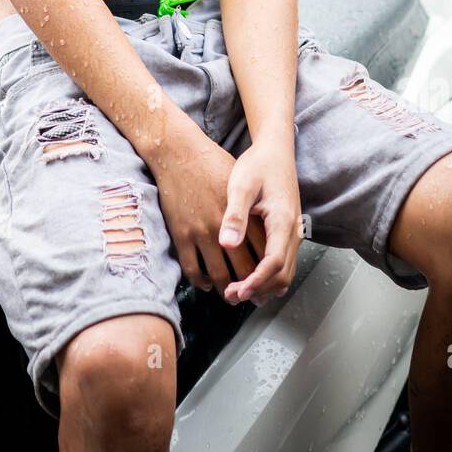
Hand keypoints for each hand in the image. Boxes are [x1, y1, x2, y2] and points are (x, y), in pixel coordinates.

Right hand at [150, 119, 266, 299]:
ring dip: (226, 289)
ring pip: (217, 274)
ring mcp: (200, 232)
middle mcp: (224, 227)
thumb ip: (255, 215)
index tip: (270, 284)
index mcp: (245, 215)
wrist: (180, 153)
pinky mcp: (181, 234)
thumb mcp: (242, 186)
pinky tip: (206, 283)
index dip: (269, 273)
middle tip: (253, 297)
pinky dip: (200, 281)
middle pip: (243, 269)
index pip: (263, 254)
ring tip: (231, 295)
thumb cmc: (213, 165)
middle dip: (250, 288)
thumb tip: (269, 238)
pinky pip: (191, 268)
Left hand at [219, 137, 302, 306]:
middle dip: (258, 289)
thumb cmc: (258, 165)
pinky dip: (268, 277)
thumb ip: (235, 215)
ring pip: (286, 272)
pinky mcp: (288, 232)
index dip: (256, 281)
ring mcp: (293, 233)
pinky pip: (284, 263)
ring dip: (264, 286)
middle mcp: (293, 230)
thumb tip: (227, 243)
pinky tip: (250, 278)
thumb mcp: (241, 185)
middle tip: (231, 295)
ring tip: (238, 291)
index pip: (274, 263)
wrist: (274, 151)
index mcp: (282, 220)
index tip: (237, 291)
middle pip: (283, 274)